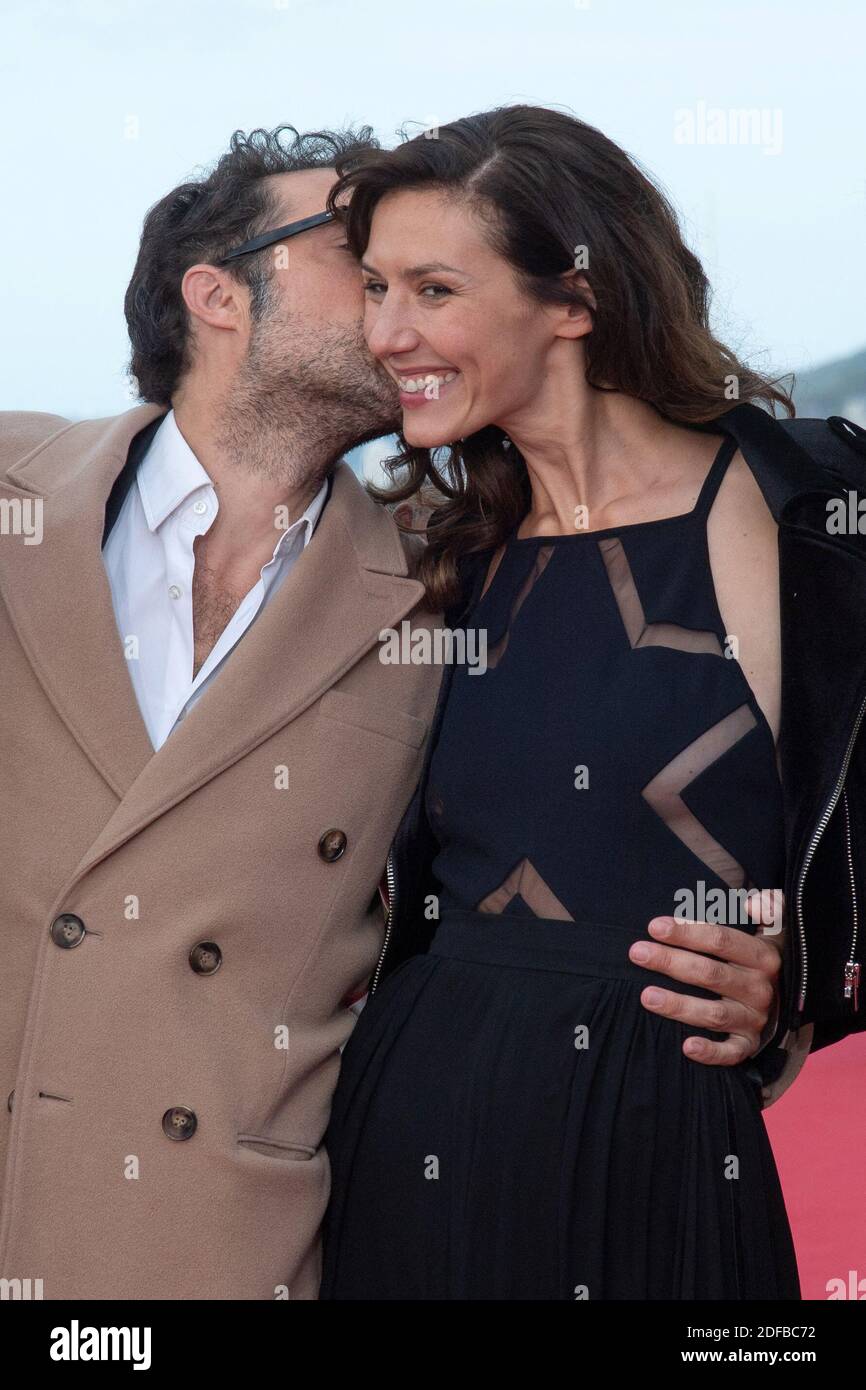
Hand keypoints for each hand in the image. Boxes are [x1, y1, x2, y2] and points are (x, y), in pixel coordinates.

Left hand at [627, 890, 783, 1065]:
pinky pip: (731, 1053)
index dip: (687, 933)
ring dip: (679, 1006)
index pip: (721, 941)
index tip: (654, 926)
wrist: (789, 998)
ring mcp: (755, 1019)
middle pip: (710, 974)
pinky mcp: (749, 1044)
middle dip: (671, 961)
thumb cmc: (759, 956)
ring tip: (646, 996)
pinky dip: (711, 1053)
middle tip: (637, 953)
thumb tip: (754, 903)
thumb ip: (769, 908)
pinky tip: (686, 1046)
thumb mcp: (773, 928)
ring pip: (714, 1014)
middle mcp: (760, 988)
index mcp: (763, 956)